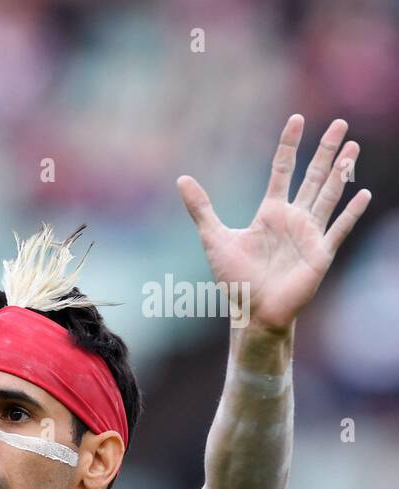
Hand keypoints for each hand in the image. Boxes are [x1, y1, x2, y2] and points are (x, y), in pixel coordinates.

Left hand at [176, 115, 371, 332]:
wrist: (253, 312)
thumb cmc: (235, 279)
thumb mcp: (214, 238)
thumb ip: (201, 209)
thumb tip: (181, 179)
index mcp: (270, 212)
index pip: (283, 169)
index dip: (290, 145)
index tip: (297, 119)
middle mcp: (293, 218)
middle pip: (313, 175)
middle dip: (327, 150)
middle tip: (341, 123)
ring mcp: (310, 234)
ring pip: (329, 194)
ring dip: (343, 171)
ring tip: (354, 146)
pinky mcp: (321, 253)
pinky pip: (339, 228)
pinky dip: (351, 212)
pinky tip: (363, 194)